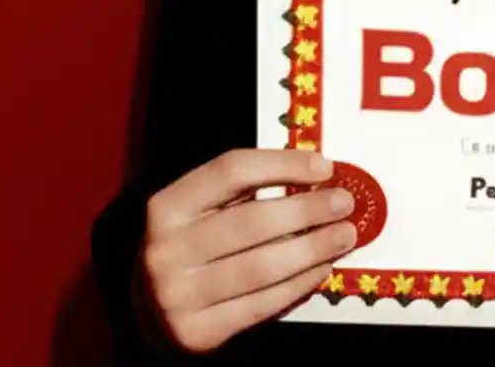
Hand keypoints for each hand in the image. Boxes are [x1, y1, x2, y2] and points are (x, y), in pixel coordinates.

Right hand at [134, 149, 357, 352]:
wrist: (150, 312)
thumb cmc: (192, 249)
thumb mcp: (202, 211)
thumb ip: (248, 193)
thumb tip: (317, 178)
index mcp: (168, 207)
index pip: (231, 171)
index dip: (282, 164)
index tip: (324, 166)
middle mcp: (167, 249)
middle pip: (252, 221)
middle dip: (308, 210)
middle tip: (344, 203)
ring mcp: (178, 295)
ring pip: (262, 266)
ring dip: (313, 249)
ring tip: (343, 236)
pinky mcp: (196, 331)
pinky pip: (262, 304)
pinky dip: (299, 284)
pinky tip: (321, 268)